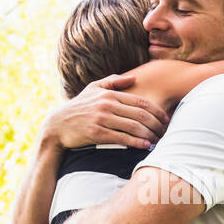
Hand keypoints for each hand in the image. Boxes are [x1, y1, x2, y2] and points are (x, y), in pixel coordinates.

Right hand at [43, 74, 169, 149]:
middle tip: (165, 132)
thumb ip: (113, 81)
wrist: (57, 126)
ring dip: (150, 135)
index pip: (140, 102)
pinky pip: (122, 138)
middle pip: (140, 115)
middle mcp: (107, 105)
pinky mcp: (97, 133)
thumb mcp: (92, 89)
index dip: (157, 111)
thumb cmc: (78, 107)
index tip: (166, 119)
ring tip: (158, 140)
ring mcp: (102, 119)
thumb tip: (133, 78)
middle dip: (156, 124)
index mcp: (109, 94)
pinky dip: (136, 142)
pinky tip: (146, 146)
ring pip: (134, 127)